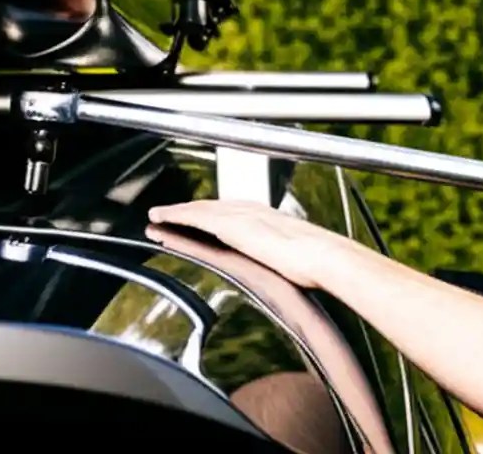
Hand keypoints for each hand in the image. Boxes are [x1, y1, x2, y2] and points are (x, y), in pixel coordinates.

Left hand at [148, 200, 350, 287]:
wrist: (324, 257)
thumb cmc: (320, 264)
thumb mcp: (298, 262)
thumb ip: (285, 264)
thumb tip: (290, 276)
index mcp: (268, 219)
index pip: (232, 212)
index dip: (211, 214)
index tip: (198, 217)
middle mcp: (252, 211)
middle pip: (212, 207)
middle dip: (190, 209)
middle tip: (169, 213)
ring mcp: (241, 216)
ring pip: (199, 209)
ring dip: (176, 211)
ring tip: (157, 215)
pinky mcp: (230, 225)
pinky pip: (194, 217)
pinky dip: (176, 215)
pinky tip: (161, 218)